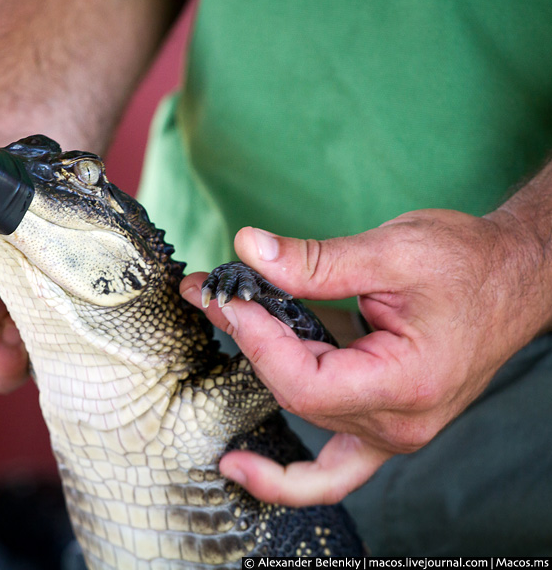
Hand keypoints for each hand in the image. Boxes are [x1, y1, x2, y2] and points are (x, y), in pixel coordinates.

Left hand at [181, 208, 551, 505]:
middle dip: (248, 342)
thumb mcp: (392, 250)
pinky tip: (244, 465)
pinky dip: (289, 474)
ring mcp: (391, 432)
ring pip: (304, 416)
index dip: (256, 339)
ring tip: (221, 320)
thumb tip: (248, 250)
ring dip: (258, 372)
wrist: (512, 279)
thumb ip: (315, 261)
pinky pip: (332, 471)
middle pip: (297, 395)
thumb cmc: (468, 264)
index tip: (227, 295)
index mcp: (406, 384)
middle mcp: (400, 423)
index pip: (304, 381)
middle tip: (211, 293)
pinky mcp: (382, 424)